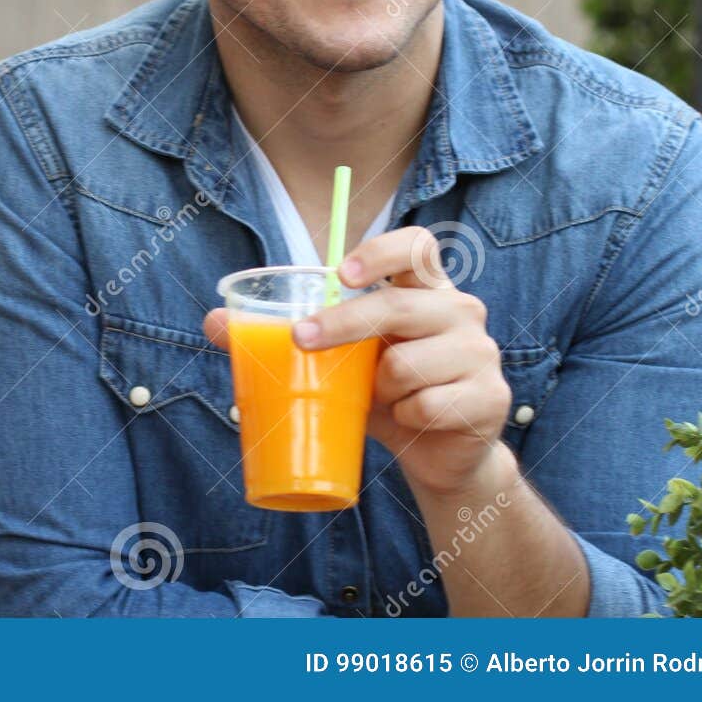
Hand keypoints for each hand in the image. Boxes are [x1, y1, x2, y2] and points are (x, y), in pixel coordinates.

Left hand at [203, 226, 512, 498]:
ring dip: (380, 387)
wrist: (440, 455)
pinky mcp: (490, 398)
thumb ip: (283, 333)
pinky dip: (406, 419)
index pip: (417, 245)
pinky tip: (412, 420)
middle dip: (344, 324)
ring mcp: (481, 353)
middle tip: (302, 340)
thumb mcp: (338, 359)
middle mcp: (461, 311)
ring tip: (382, 395)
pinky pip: (429, 405)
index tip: (344, 275)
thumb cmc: (385, 393)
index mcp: (427, 289)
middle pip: (400, 305)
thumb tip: (212, 322)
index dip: (382, 252)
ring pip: (408, 363)